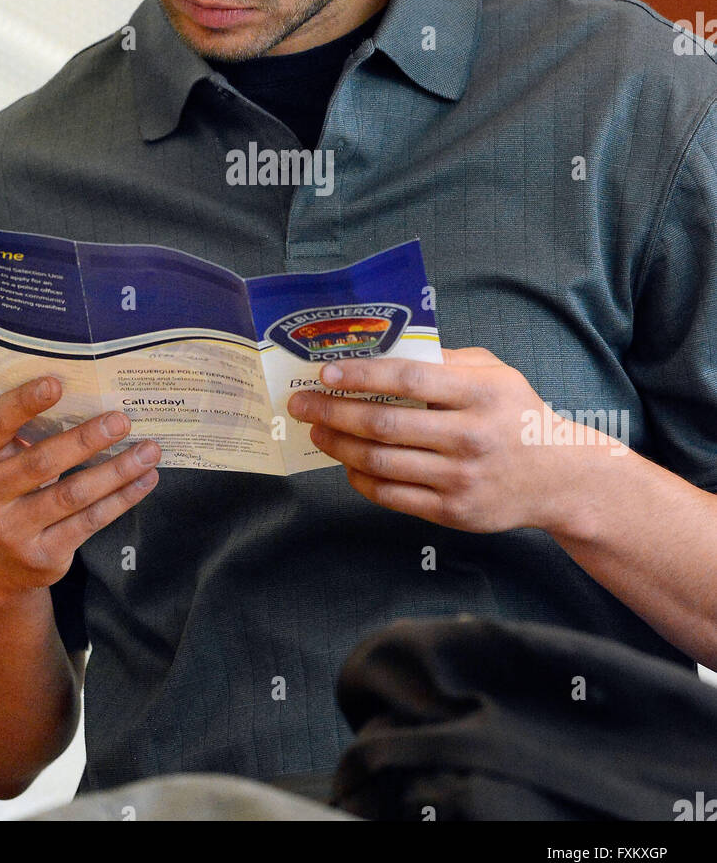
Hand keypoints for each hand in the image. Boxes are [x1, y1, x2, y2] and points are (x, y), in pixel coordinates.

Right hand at [0, 376, 159, 602]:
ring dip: (117, 470)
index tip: (56, 383)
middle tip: (121, 420)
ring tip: (148, 450)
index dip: (23, 402)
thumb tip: (89, 396)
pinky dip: (122, 498)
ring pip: (73, 494)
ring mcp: (12, 531)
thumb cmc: (2, 491)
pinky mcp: (42, 556)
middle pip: (42, 462)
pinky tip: (144, 480)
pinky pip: (90, 522)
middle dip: (86, 439)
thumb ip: (24, 433)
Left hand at [287, 348, 613, 534]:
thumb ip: (448, 360)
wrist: (559, 478)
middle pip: (386, 424)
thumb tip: (387, 350)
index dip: (363, 375)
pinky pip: (393, 496)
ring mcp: (461, 478)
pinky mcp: (454, 512)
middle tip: (302, 403)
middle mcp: (471, 436)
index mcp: (482, 393)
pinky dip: (361, 479)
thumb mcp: (496, 373)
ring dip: (339, 445)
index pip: (410, 378)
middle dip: (334, 411)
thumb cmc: (518, 415)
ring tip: (317, 429)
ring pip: (382, 462)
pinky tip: (347, 463)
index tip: (326, 373)